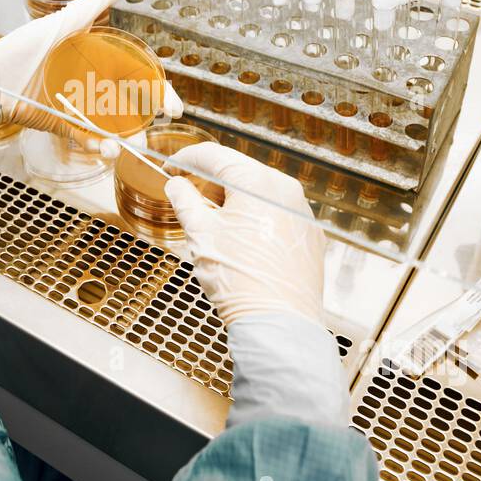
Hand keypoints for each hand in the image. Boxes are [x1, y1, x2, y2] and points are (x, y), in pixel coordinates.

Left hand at [0, 0, 181, 153]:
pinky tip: (107, 150)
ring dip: (122, 138)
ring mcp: (80, 106)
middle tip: (152, 133)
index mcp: (99, 60)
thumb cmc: (26, 46)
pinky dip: (98, 146)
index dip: (157, 93)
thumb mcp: (66, 22)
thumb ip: (97, 0)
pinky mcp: (64, 124)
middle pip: (129, 106)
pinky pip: (87, 138)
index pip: (137, 78)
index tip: (171, 109)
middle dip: (143, 121)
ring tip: (124, 146)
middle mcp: (93, 84)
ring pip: (111, 127)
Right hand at [163, 142, 326, 326]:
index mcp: (256, 182)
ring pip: (260, 194)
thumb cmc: (240, 280)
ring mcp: (301, 213)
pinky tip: (242, 243)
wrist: (278, 323)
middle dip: (210, 183)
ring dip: (234, 203)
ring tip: (215, 227)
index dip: (185, 160)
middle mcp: (285, 190)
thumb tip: (177, 186)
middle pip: (239, 173)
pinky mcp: (309, 236)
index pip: (213, 156)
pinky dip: (256, 220)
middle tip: (189, 199)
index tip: (170, 169)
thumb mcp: (200, 235)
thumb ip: (185, 201)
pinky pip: (277, 216)